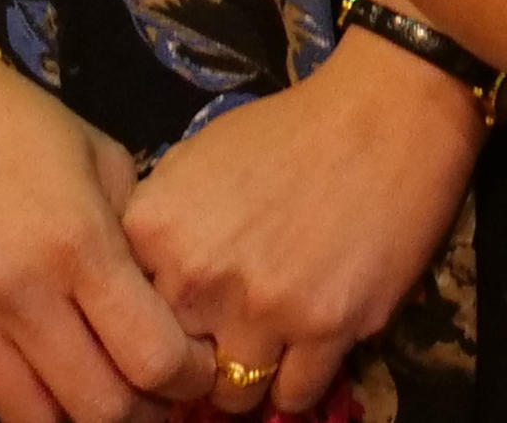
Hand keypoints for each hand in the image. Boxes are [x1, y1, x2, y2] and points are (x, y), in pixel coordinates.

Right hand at [0, 48, 195, 422]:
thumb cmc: (11, 122)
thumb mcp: (97, 157)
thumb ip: (134, 233)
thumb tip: (167, 300)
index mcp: (79, 245)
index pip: (153, 356)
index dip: (187, 379)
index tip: (194, 374)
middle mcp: (19, 296)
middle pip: (98, 410)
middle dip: (139, 415)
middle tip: (150, 401)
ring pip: (31, 421)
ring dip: (70, 414)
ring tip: (86, 390)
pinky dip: (4, 398)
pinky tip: (22, 368)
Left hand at [117, 31, 485, 412]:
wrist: (384, 112)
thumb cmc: (288, 129)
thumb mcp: (195, 159)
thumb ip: (158, 227)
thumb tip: (137, 286)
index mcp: (153, 231)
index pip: (122, 319)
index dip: (149, 326)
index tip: (176, 322)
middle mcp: (196, 277)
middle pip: (173, 365)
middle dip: (197, 358)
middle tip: (225, 340)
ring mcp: (262, 308)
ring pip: (232, 395)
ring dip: (248, 377)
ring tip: (267, 348)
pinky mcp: (326, 327)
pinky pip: (294, 396)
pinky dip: (298, 381)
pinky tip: (308, 348)